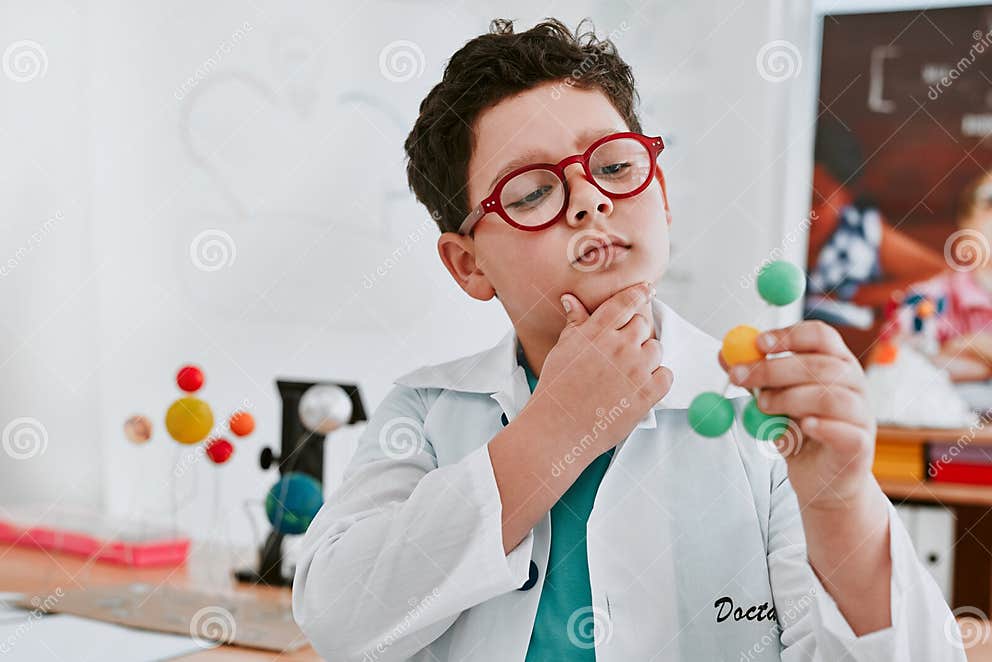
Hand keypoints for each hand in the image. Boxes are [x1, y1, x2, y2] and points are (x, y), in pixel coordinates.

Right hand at [529, 281, 673, 458]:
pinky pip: (666, 375)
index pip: (625, 302)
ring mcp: (635, 369)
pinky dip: (657, 379)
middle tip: (621, 352)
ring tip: (626, 373)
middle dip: (635, 334)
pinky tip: (638, 387)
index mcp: (596, 332)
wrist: (557, 429)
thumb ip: (575, 323)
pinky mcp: (647, 393)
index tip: (647, 289)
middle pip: (643, 325)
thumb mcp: (562, 350)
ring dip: (646, 357)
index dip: (639, 292)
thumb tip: (570, 298)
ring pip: (656, 349)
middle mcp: (618, 346)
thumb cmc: (557, 389)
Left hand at [722, 320, 876, 509]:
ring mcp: (861, 415)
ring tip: (764, 407)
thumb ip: (754, 378)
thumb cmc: (803, 434)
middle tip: (741, 377)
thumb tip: (724, 354)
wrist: (823, 479)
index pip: (821, 336)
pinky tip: (802, 427)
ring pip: (830, 396)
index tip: (758, 343)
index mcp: (836, 364)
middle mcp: (854, 385)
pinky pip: (844, 432)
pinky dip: (821, 426)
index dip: (790, 336)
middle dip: (774, 368)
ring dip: (789, 398)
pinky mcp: (859, 445)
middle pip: (820, 365)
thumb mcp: (773, 401)